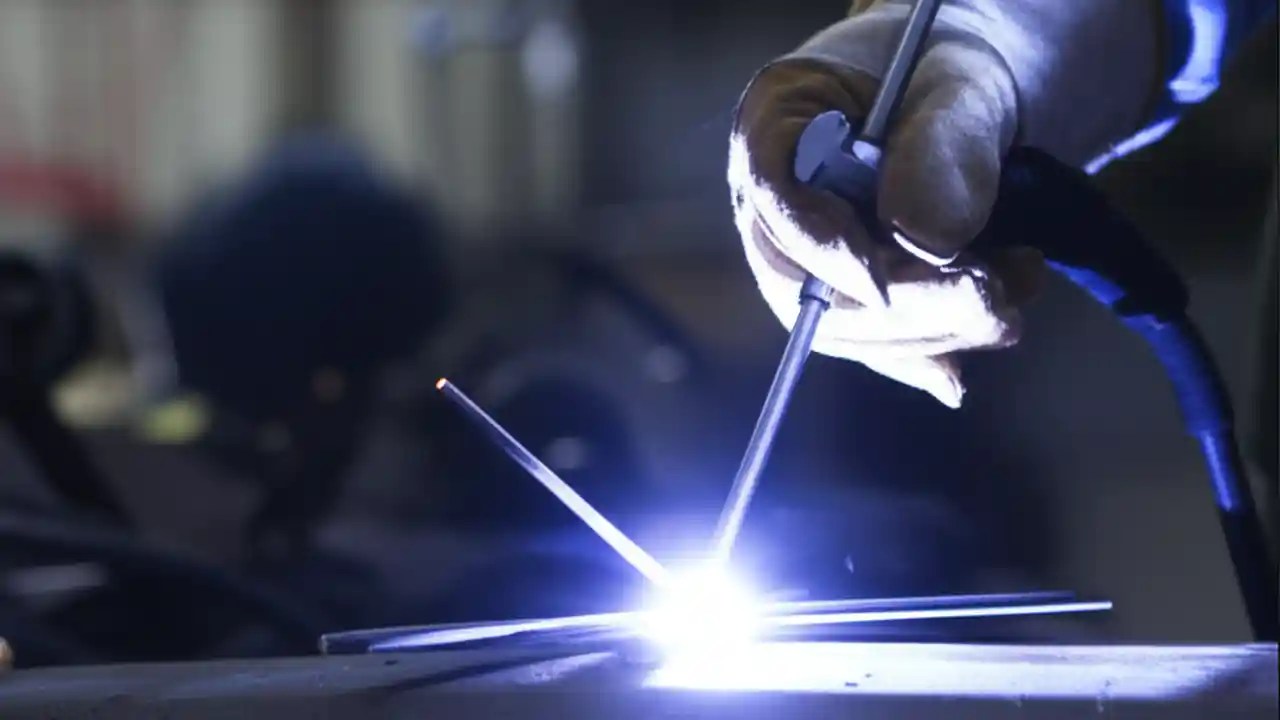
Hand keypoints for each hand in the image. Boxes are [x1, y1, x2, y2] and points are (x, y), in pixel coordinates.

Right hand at [728, 48, 1042, 407]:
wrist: (960, 101)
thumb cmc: (948, 76)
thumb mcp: (960, 88)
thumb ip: (943, 148)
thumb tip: (926, 241)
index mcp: (775, 125)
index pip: (776, 199)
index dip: (825, 249)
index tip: (886, 282)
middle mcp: (772, 202)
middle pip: (806, 282)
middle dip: (904, 306)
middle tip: (990, 301)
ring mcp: (803, 257)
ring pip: (843, 325)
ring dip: (933, 330)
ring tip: (1014, 296)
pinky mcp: (844, 296)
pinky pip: (872, 342)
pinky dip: (925, 353)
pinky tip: (968, 357)